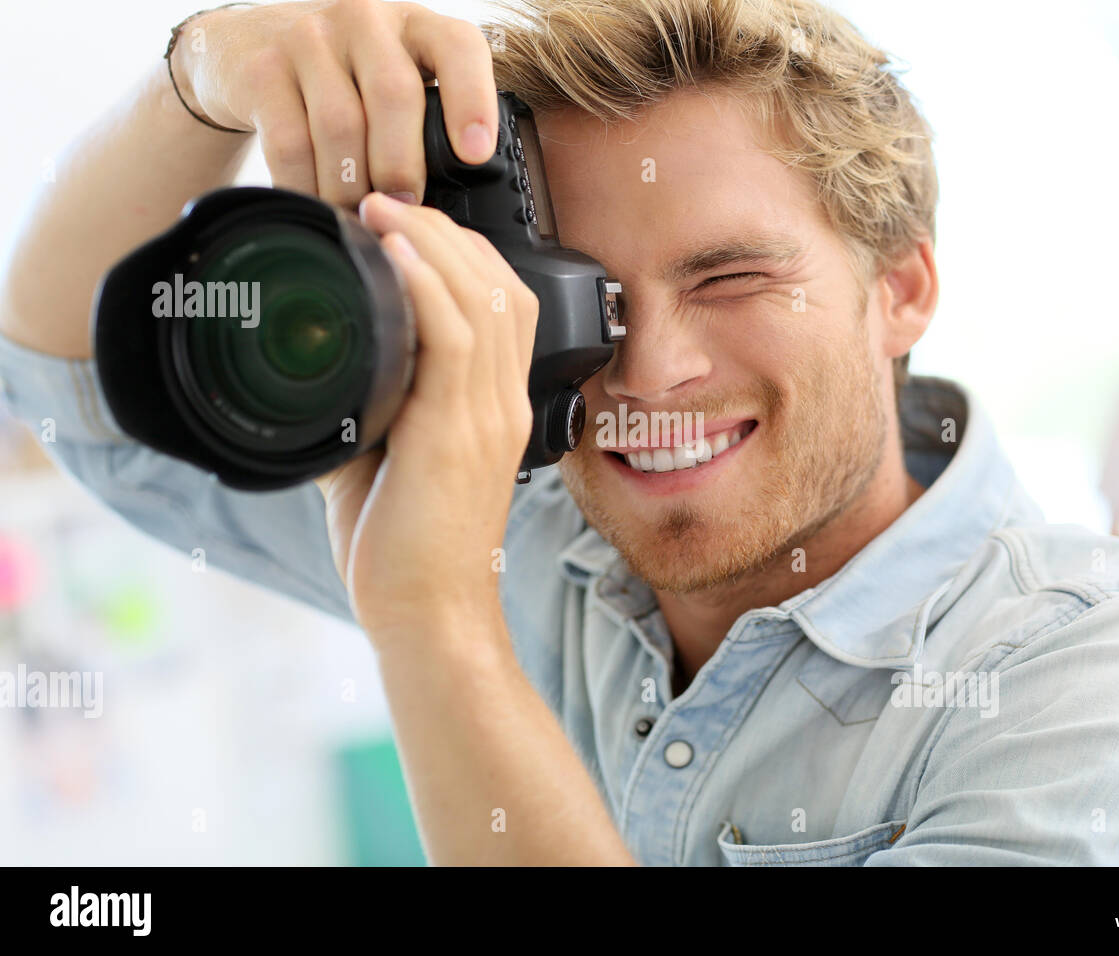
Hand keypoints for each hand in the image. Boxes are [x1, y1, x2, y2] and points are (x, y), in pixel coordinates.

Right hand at [172, 0, 497, 204]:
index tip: (476, 154)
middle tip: (405, 206)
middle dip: (402, 165)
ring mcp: (310, 39)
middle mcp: (365, 19)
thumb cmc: (351, 81)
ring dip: (353, 184)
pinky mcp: (263, 70)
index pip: (458, 48)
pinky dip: (309, 186)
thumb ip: (432, 120)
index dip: (472, 100)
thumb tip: (459, 200)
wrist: (252, 47)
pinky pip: (291, 144)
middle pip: (393, 94)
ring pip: (340, 125)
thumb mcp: (401, 80)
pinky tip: (321, 206)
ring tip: (362, 215)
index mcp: (417, 25)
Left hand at [314, 192, 537, 641]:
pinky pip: (456, 339)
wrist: (429, 617)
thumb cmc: (408, 550)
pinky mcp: (458, 436)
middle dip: (447, 230)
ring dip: (431, 242)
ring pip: (483, 298)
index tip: (408, 225)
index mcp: (497, 409)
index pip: (509, 306)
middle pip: (503, 285)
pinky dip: (427, 285)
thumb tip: (320, 368)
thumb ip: (369, 410)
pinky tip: (395, 254)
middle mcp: (503, 405)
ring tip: (381, 209)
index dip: (465, 252)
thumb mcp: (387, 463)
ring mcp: (488, 418)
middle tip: (387, 201)